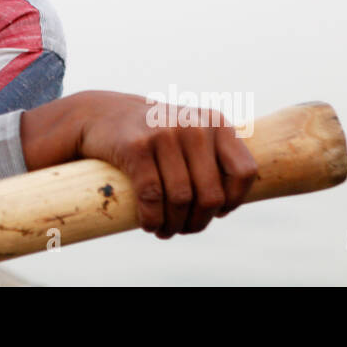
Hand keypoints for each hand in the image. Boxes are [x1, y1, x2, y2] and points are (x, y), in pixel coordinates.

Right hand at [74, 91, 257, 237]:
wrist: (102, 115)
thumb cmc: (154, 134)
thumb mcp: (190, 132)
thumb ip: (215, 156)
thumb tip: (231, 202)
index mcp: (214, 122)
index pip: (244, 172)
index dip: (234, 200)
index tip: (217, 211)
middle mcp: (193, 125)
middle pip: (211, 194)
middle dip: (198, 221)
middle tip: (186, 229)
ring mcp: (164, 133)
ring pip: (181, 199)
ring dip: (174, 225)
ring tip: (166, 231)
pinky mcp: (135, 146)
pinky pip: (152, 196)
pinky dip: (152, 219)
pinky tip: (150, 225)